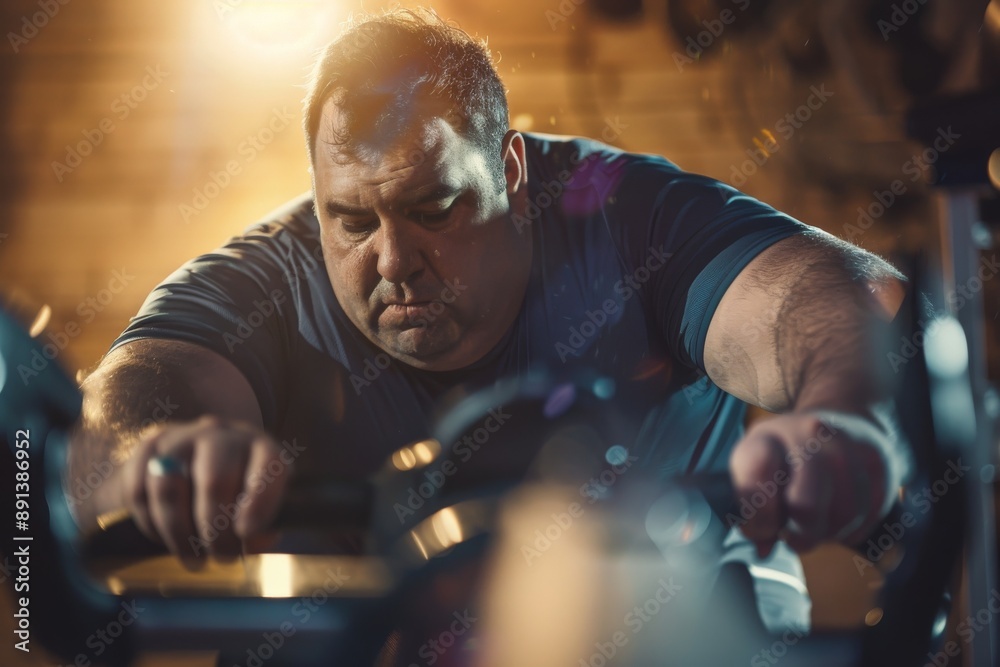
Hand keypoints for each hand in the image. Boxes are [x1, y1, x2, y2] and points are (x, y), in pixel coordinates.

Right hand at [121, 416, 291, 566]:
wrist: (189, 465)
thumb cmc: (236, 493)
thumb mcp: (260, 504)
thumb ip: (263, 522)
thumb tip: (253, 539)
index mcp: (258, 445)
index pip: (267, 465)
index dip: (260, 500)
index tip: (247, 533)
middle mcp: (221, 434)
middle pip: (215, 480)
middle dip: (216, 530)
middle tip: (221, 557)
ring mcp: (181, 437)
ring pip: (169, 488)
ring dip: (180, 534)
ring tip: (194, 559)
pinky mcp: (146, 447)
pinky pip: (139, 492)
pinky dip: (151, 525)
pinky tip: (167, 538)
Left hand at [729, 411, 897, 555]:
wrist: (841, 418)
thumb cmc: (786, 455)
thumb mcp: (754, 470)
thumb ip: (751, 510)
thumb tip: (763, 549)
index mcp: (767, 437)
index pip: (756, 478)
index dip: (759, 516)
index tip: (762, 528)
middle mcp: (808, 435)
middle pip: (806, 505)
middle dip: (799, 533)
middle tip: (792, 535)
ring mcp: (847, 445)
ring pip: (842, 516)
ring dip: (827, 533)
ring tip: (815, 523)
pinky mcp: (878, 462)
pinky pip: (869, 516)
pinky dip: (851, 528)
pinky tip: (836, 516)